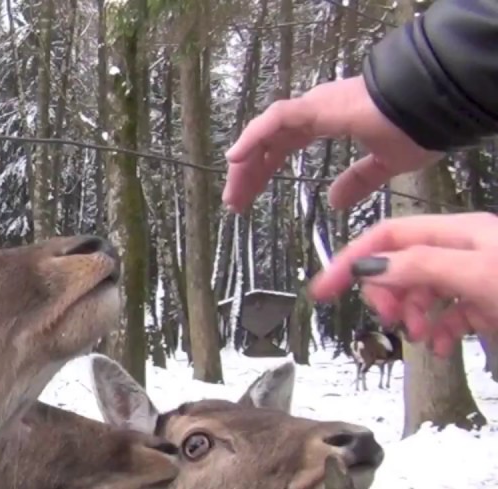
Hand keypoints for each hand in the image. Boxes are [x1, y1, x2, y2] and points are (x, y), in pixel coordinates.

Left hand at [222, 77, 442, 211]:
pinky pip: (276, 117)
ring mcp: (314, 105)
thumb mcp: (386, 164)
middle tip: (234, 204)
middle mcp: (315, 111)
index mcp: (328, 121)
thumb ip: (359, 180)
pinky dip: (253, 136)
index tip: (247, 199)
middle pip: (268, 142)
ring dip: (246, 162)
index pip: (283, 146)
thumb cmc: (418, 127)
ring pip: (265, 131)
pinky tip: (237, 158)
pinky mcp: (318, 105)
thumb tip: (337, 201)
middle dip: (248, 172)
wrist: (437, 103)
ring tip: (232, 193)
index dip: (262, 171)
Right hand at [308, 212, 497, 355]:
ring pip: (421, 293)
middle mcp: (463, 250)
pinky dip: (437, 332)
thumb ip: (422, 266)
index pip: (387, 237)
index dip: (352, 260)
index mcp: (459, 232)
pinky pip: (446, 315)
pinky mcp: (486, 303)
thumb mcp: (477, 273)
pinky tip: (443, 346)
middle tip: (390, 319)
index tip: (323, 289)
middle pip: (401, 266)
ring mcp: (474, 277)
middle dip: (388, 295)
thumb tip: (370, 267)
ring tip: (421, 337)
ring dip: (412, 318)